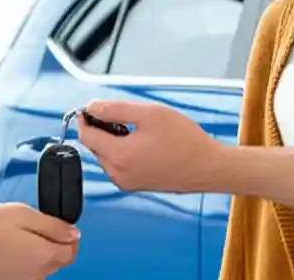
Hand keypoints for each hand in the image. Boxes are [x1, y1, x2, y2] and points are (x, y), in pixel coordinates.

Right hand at [0, 202, 79, 279]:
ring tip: (21, 235)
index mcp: (46, 255)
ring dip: (40, 253)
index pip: (72, 252)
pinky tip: (10, 247)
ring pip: (42, 267)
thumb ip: (54, 225)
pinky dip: (25, 260)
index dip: (70, 237)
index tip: (61, 226)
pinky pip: (26, 271)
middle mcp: (37, 273)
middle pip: (59, 261)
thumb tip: (73, 233)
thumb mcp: (26, 214)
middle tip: (41, 227)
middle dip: (56, 245)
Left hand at [76, 100, 224, 193]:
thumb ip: (116, 109)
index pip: (86, 136)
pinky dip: (121, 151)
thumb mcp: (149, 114)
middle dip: (100, 128)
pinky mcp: (136, 185)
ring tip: (134, 126)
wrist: (208, 166)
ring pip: (106, 156)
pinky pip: (118, 165)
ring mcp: (127, 183)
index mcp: (119, 156)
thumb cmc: (184, 139)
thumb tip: (92, 107)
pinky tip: (140, 141)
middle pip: (95, 147)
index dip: (85, 119)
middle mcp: (118, 174)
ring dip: (111, 140)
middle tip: (118, 113)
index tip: (90, 107)